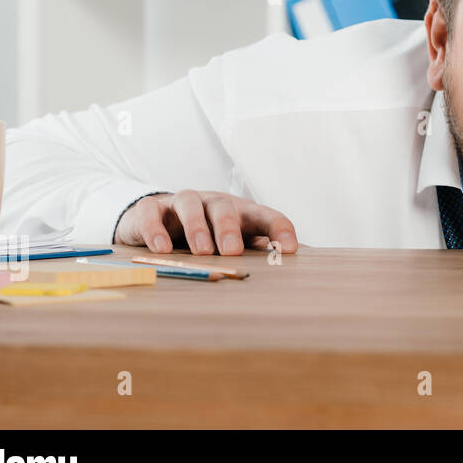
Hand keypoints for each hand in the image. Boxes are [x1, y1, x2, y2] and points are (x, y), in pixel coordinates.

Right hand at [115, 190, 298, 255]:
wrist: (159, 220)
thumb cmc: (210, 234)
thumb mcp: (238, 241)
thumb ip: (266, 249)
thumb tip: (310, 259)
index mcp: (242, 213)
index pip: (267, 216)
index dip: (280, 229)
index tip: (290, 249)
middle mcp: (214, 203)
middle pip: (226, 207)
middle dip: (230, 228)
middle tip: (232, 251)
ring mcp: (182, 203)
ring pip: (191, 205)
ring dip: (197, 228)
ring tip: (201, 251)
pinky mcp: (152, 208)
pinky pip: (153, 213)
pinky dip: (156, 230)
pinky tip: (161, 249)